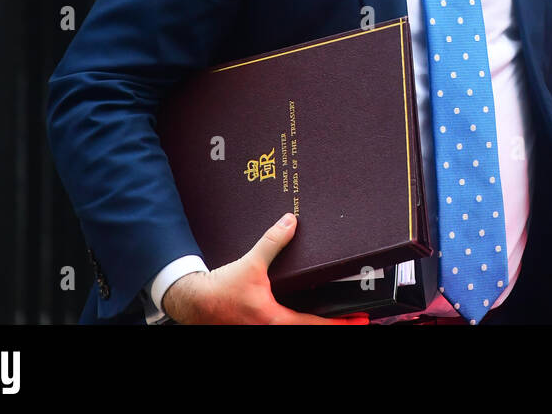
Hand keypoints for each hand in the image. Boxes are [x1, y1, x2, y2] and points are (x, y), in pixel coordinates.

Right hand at [161, 213, 368, 324]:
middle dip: (332, 324)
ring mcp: (261, 330)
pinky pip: (283, 324)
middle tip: (355, 318)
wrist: (192, 301)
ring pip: (295, 329)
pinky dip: (298, 320)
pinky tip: (304, 311)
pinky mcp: (255, 326)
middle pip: (307, 330)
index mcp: (273, 319)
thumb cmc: (219, 290)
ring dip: (314, 323)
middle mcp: (270, 329)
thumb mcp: (250, 264)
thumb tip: (290, 221)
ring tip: (335, 315)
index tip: (359, 320)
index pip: (314, 324)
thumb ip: (272, 243)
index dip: (340, 323)